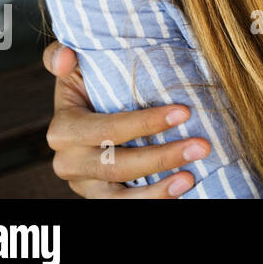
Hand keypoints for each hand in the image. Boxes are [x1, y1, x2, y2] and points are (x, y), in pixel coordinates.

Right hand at [43, 41, 209, 197]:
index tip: (184, 112)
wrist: (87, 116)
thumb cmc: (89, 88)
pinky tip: (179, 191)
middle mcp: (69, 162)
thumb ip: (60, 56)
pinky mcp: (99, 199)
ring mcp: (84, 185)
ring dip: (157, 191)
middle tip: (202, 146)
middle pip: (117, 166)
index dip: (145, 123)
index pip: (109, 129)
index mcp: (64, 130)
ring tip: (190, 178)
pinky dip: (152, 201)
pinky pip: (123, 207)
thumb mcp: (74, 70)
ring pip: (118, 198)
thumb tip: (66, 56)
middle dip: (162, 157)